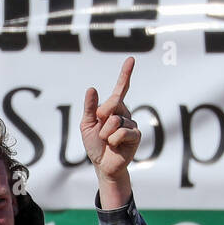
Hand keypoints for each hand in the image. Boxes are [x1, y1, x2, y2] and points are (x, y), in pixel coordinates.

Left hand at [80, 57, 140, 181]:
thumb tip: (92, 88)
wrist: (102, 165)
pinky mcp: (136, 135)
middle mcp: (124, 113)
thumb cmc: (94, 145)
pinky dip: (113, 141)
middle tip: (101, 132)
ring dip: (105, 134)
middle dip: (102, 117)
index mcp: (112, 108)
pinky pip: (121, 133)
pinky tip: (115, 146)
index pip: (121, 89)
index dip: (126, 74)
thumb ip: (90, 108)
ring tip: (108, 141)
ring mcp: (131, 124)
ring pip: (114, 121)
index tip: (131, 59)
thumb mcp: (86, 125)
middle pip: (113, 103)